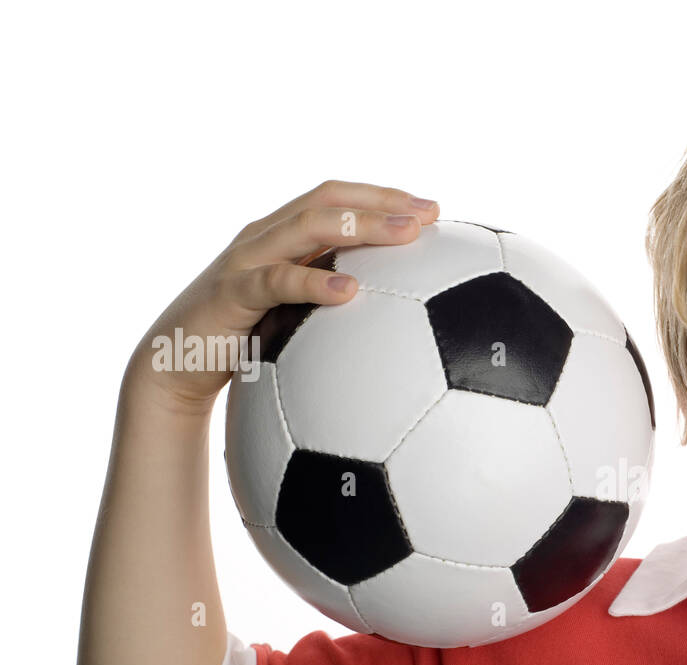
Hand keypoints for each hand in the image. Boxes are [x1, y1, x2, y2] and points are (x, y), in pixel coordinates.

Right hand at [125, 179, 439, 408]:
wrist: (174, 367)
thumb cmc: (242, 343)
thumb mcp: (292, 317)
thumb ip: (328, 301)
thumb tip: (394, 316)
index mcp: (282, 237)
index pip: (336, 199)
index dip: (382, 196)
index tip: (433, 209)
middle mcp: (264, 237)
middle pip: (327, 201)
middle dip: (381, 202)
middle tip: (429, 214)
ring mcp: (245, 261)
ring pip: (306, 227)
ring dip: (361, 227)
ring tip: (405, 236)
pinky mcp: (231, 294)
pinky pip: (276, 282)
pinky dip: (314, 283)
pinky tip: (350, 292)